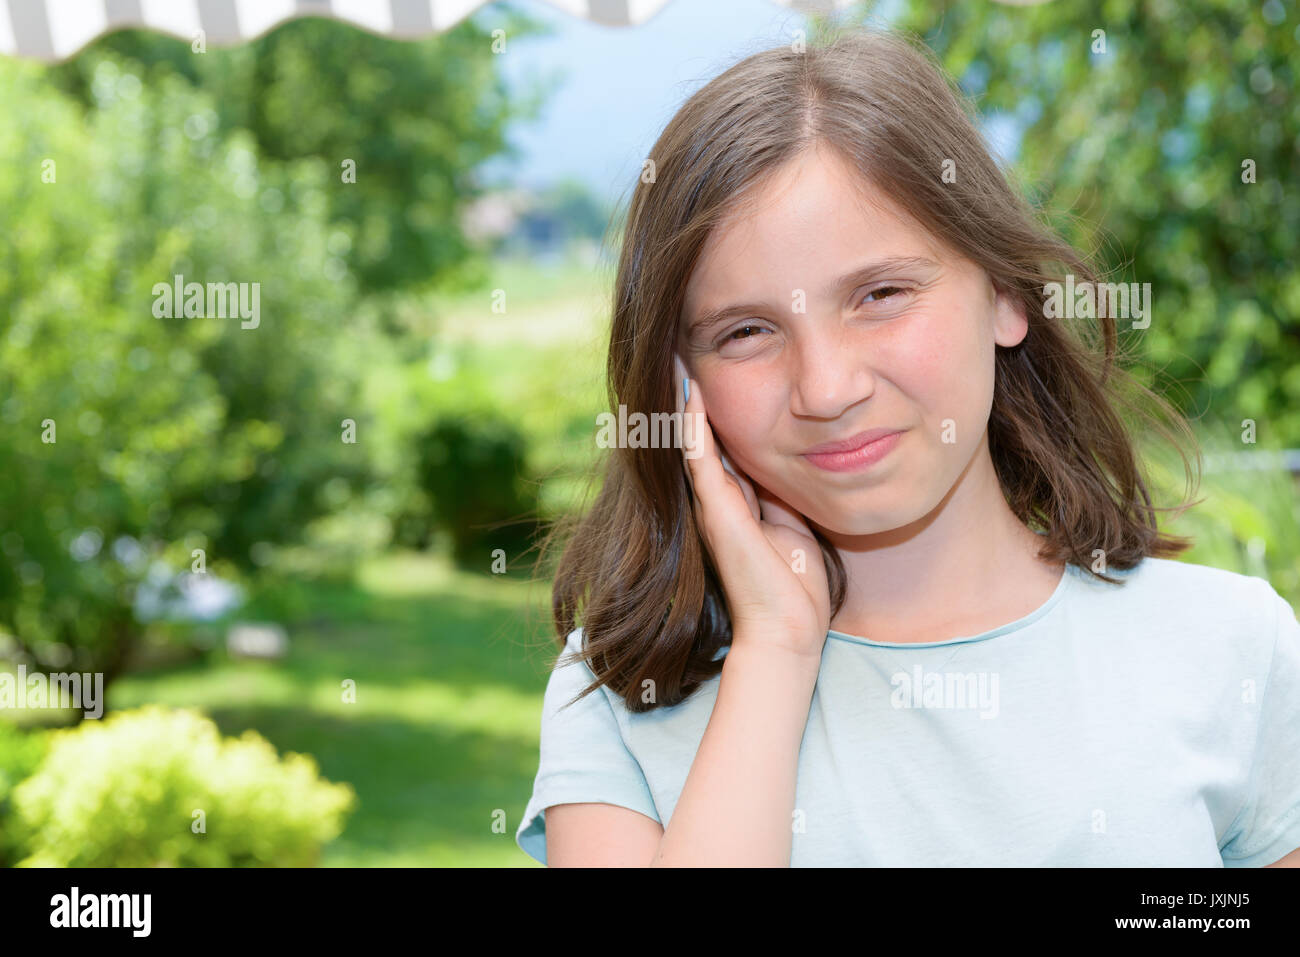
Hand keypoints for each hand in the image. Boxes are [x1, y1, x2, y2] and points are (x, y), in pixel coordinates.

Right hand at [674, 353, 829, 660]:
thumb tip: (810, 452)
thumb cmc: (798, 584)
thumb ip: (789, 489)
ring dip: (684, 397)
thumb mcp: (797, 519)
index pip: (723, 437)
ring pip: (692, 438)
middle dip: (692, 390)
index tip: (713, 359)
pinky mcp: (716, 512)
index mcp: (739, 497)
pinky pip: (700, 458)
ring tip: (675, 353)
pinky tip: (690, 389)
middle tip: (681, 342)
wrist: (787, 631)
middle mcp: (718, 496)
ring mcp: (713, 503)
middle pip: (701, 431)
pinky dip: (694, 423)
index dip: (716, 400)